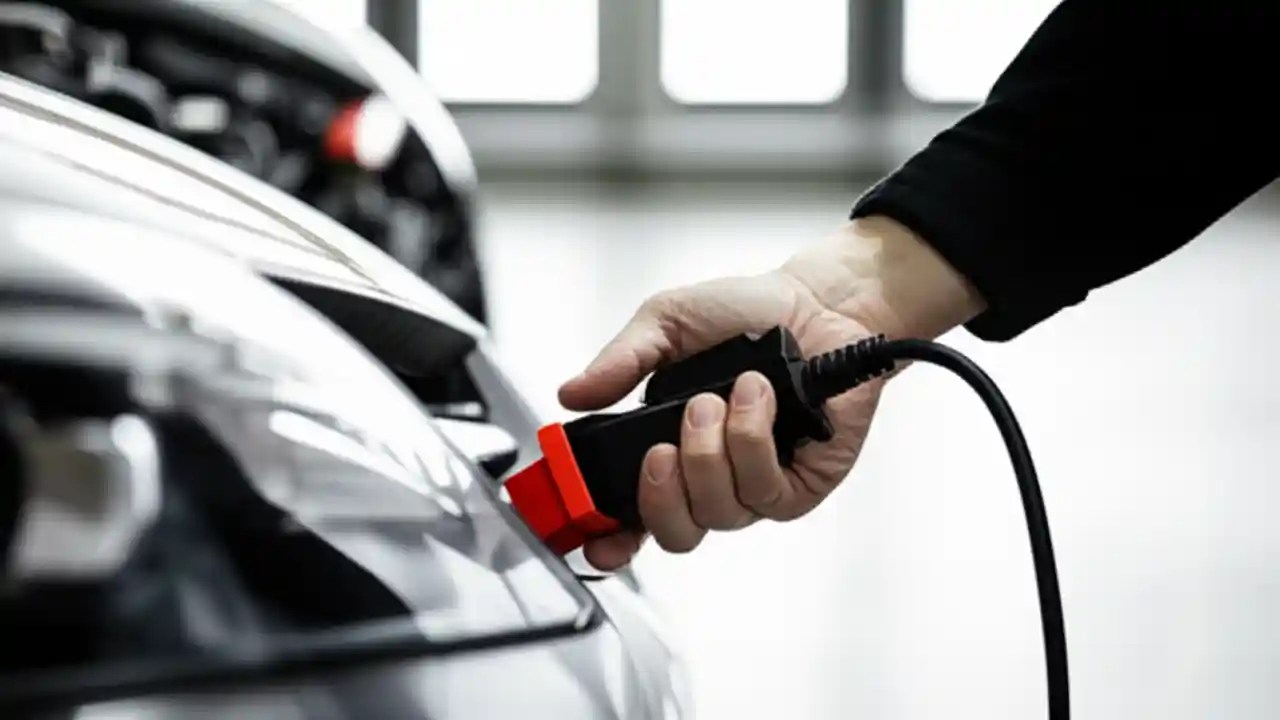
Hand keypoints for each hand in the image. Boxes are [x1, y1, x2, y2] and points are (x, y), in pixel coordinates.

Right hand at [560, 217, 985, 569]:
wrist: (816, 303)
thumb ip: (620, 362)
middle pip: (675, 534)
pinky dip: (752, 440)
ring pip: (719, 511)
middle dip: (661, 496)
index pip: (634, 517)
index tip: (596, 537)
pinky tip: (756, 398)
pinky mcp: (800, 485)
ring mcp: (755, 487)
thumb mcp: (666, 324)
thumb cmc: (747, 314)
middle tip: (661, 450)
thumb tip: (573, 393)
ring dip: (710, 451)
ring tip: (717, 397)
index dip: (612, 540)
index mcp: (668, 451)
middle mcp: (710, 478)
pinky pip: (765, 491)